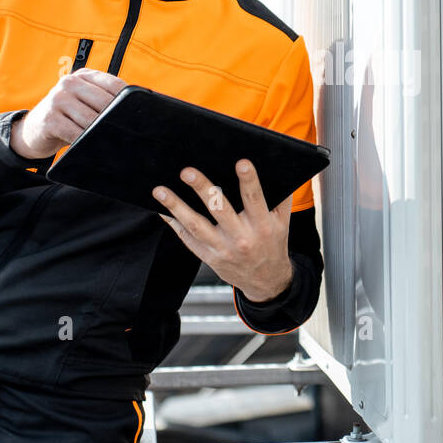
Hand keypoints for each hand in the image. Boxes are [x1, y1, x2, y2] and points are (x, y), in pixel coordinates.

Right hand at [10, 68, 126, 159]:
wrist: (32, 130)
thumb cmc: (66, 117)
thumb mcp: (84, 101)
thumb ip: (104, 101)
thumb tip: (134, 113)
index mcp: (84, 76)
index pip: (115, 84)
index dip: (127, 102)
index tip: (135, 117)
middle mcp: (69, 83)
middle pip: (105, 102)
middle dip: (115, 120)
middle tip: (125, 134)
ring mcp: (58, 99)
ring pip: (91, 120)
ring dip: (101, 133)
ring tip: (109, 142)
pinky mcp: (49, 119)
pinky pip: (76, 134)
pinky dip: (86, 142)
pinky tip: (90, 146)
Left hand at [153, 160, 293, 302]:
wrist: (266, 280)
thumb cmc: (273, 243)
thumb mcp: (283, 221)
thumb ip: (281, 195)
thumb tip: (277, 166)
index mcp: (262, 225)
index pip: (255, 200)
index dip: (249, 181)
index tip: (241, 163)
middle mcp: (241, 238)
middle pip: (219, 210)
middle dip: (203, 189)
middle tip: (187, 172)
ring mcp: (222, 249)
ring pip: (196, 226)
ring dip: (176, 206)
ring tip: (160, 190)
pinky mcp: (209, 256)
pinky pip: (187, 238)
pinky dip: (173, 222)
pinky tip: (161, 208)